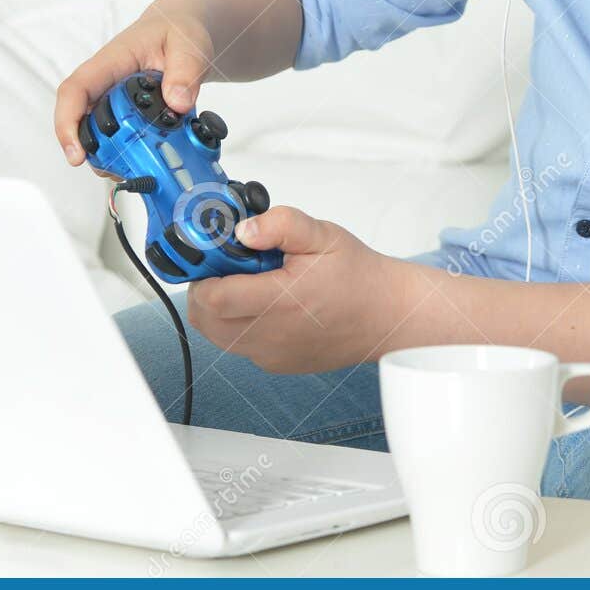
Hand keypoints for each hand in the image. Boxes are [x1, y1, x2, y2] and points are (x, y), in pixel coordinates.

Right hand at [53, 5, 214, 166]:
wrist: (185, 33)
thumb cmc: (178, 30)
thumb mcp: (187, 42)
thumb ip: (185, 69)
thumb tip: (177, 103)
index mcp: (110, 62)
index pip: (75, 91)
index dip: (67, 124)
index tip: (76, 154)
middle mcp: (106, 86)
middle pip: (85, 126)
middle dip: (100, 153)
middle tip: (128, 168)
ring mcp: (116, 104)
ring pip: (104, 139)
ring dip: (122, 157)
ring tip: (150, 165)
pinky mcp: (130, 117)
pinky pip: (127, 141)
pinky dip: (142, 154)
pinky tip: (162, 155)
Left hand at [188, 206, 416, 372]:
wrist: (385, 315)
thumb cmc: (356, 275)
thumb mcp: (322, 235)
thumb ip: (279, 225)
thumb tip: (242, 230)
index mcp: (282, 301)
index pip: (214, 298)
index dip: (204, 273)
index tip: (215, 255)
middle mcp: (272, 335)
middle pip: (205, 320)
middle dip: (205, 290)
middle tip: (226, 267)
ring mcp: (272, 355)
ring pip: (217, 336)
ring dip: (218, 309)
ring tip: (245, 283)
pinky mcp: (276, 364)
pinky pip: (240, 346)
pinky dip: (238, 325)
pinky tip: (263, 304)